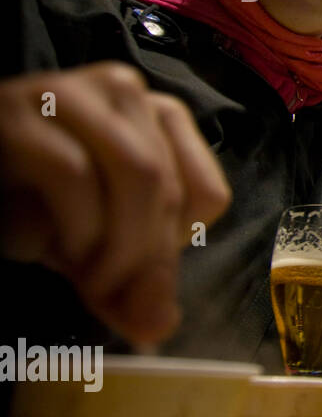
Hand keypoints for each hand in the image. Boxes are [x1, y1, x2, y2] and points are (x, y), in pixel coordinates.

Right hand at [0, 62, 231, 344]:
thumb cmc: (33, 206)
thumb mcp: (98, 247)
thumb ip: (135, 283)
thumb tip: (160, 326)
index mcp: (160, 119)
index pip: (207, 196)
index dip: (173, 251)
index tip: (137, 282)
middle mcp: (125, 91)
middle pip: (170, 189)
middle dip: (142, 258)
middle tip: (105, 294)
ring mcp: (72, 94)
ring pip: (138, 173)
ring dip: (112, 243)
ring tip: (82, 272)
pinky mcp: (17, 111)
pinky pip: (74, 172)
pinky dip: (73, 225)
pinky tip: (54, 250)